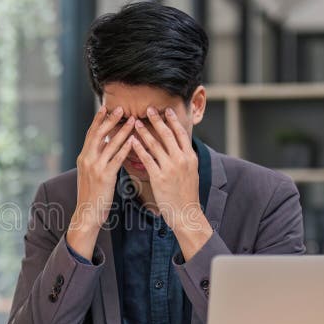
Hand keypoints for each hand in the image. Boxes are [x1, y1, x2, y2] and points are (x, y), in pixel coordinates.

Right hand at [67, 106, 135, 259]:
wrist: (87, 213)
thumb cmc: (92, 194)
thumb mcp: (90, 174)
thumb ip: (96, 159)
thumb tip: (104, 145)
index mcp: (83, 157)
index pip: (91, 134)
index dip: (98, 120)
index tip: (105, 107)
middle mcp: (87, 159)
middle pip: (98, 134)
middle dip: (110, 120)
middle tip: (121, 108)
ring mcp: (95, 167)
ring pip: (110, 144)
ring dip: (122, 130)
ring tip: (133, 120)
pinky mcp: (105, 176)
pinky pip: (117, 158)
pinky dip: (125, 148)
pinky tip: (134, 140)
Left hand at [132, 107, 211, 259]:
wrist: (186, 213)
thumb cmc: (186, 195)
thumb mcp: (191, 172)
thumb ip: (185, 158)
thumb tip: (181, 145)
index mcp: (190, 157)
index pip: (181, 133)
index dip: (172, 121)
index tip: (165, 111)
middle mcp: (182, 159)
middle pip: (168, 135)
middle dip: (157, 120)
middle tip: (148, 109)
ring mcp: (171, 168)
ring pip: (155, 144)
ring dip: (144, 131)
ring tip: (135, 122)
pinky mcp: (159, 178)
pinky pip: (147, 159)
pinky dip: (138, 148)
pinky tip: (131, 141)